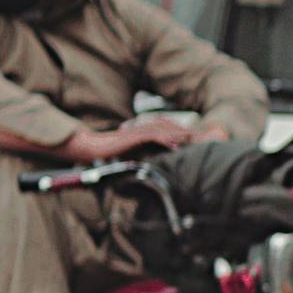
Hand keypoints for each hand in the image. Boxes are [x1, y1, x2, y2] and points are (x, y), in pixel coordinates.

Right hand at [59, 115, 182, 166]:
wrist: (95, 148)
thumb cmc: (110, 153)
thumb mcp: (130, 154)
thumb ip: (141, 156)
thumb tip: (151, 164)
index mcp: (142, 133)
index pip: (163, 131)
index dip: (177, 133)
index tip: (191, 139)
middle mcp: (142, 129)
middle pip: (166, 128)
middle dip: (182, 131)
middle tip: (197, 135)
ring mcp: (138, 132)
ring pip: (162, 130)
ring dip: (177, 134)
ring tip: (191, 138)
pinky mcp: (134, 136)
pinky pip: (153, 136)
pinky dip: (165, 138)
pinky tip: (175, 143)